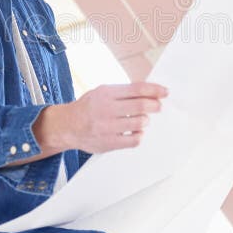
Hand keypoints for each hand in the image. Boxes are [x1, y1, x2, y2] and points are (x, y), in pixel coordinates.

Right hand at [50, 82, 165, 153]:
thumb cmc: (88, 107)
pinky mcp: (109, 143)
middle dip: (155, 105)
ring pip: (140, 123)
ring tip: (142, 120)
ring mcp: (107, 127)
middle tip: (158, 106)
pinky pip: (134, 139)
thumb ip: (123, 92)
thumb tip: (150, 92)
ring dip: (146, 120)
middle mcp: (106, 109)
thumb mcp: (102, 92)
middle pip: (141, 106)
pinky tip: (135, 131)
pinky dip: (139, 134)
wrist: (67, 126)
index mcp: (106, 93)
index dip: (154, 90)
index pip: (137, 89)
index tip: (165, 92)